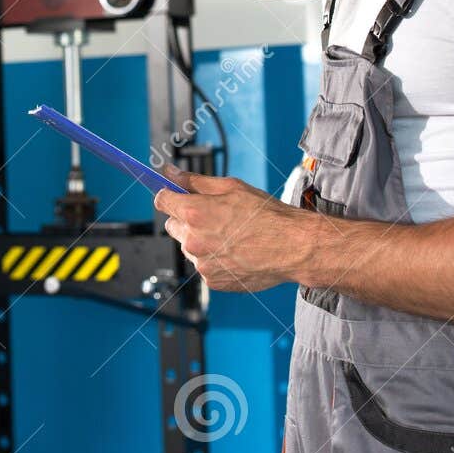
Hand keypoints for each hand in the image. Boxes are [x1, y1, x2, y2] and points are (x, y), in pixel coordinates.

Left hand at [154, 169, 316, 292]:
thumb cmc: (265, 214)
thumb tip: (169, 172)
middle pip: (173, 226)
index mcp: (194, 213)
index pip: (161, 201)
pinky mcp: (212, 281)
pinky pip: (204, 265)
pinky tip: (235, 252)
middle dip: (186, 219)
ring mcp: (201, 263)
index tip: (174, 195)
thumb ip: (194, 181)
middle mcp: (192, 240)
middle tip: (213, 215)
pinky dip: (214, 259)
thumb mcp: (231, 187)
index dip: (169, 195)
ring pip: (189, 247)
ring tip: (230, 236)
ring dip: (201, 241)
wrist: (291, 247)